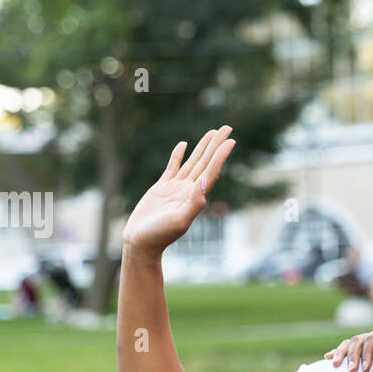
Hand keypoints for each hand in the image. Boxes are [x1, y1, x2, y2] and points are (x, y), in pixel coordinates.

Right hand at [121, 126, 235, 254]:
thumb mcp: (179, 221)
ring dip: (203, 147)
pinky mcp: (162, 188)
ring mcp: (175, 188)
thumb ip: (194, 203)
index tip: (231, 140)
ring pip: (192, 162)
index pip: (212, 171)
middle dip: (216, 145)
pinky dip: (178, 155)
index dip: (221, 155)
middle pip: (206, 162)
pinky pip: (173, 167)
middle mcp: (188, 190)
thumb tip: (206, 182)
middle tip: (227, 128)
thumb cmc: (159, 236)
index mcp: (195, 196)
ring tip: (212, 132)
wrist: (141, 243)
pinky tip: (184, 145)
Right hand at [325, 321, 372, 370]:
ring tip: (335, 364)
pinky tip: (328, 358)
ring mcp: (368, 340)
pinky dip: (337, 352)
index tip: (366, 370)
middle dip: (353, 356)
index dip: (367, 354)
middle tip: (351, 371)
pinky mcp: (363, 348)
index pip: (372, 339)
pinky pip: (347, 347)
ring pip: (350, 342)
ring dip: (341, 353)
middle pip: (358, 340)